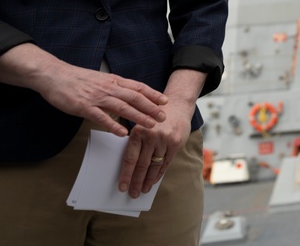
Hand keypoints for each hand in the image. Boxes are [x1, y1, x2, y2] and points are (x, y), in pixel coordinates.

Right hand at [0, 44, 166, 136]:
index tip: (165, 101)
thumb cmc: (77, 79)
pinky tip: (122, 132)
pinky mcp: (84, 107)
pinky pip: (101, 117)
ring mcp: (96, 97)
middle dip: (151, 107)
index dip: (152, 94)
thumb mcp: (100, 79)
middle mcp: (108, 87)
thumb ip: (114, 87)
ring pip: (122, 107)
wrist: (55, 75)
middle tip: (164, 117)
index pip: (137, 86)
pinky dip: (113, 125)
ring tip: (150, 125)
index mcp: (113, 80)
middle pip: (134, 97)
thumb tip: (128, 95)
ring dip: (138, 116)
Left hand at [118, 69, 205, 196]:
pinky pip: (166, 163)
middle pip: (141, 165)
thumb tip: (129, 167)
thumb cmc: (155, 117)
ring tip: (143, 190)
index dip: (125, 174)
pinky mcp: (176, 143)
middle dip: (136, 181)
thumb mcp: (142, 124)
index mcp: (138, 131)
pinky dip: (159, 173)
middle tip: (132, 194)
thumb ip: (137, 141)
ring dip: (148, 180)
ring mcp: (165, 140)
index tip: (122, 187)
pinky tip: (154, 181)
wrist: (178, 105)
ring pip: (154, 166)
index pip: (130, 158)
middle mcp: (151, 136)